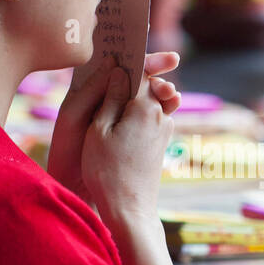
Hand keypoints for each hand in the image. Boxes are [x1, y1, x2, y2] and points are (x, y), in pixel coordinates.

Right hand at [47, 52, 180, 204]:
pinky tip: (119, 123)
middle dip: (133, 78)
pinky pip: (151, 119)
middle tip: (112, 72)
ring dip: (134, 99)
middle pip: (148, 85)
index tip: (112, 54)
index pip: (138, 72)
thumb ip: (110, 98)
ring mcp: (165, 131)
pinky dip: (137, 115)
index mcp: (145, 107)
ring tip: (111, 101)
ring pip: (150, 103)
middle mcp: (161, 116)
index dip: (125, 61)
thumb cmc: (107, 171)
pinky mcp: (162, 144)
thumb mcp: (98, 131)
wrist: (130, 210)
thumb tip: (118, 71)